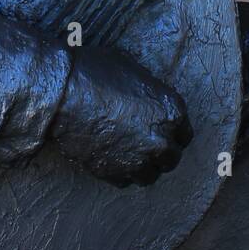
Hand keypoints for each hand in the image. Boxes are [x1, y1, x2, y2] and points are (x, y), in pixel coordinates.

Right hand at [50, 45, 191, 186]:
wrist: (62, 96)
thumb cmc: (96, 72)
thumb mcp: (132, 68)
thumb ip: (149, 89)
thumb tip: (149, 97)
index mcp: (172, 112)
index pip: (185, 134)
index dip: (173, 132)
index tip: (162, 132)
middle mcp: (161, 141)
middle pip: (171, 158)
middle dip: (161, 152)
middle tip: (144, 144)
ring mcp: (138, 162)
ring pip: (150, 175)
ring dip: (143, 166)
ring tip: (128, 153)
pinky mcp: (115, 175)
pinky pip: (126, 181)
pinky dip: (121, 172)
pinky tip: (111, 157)